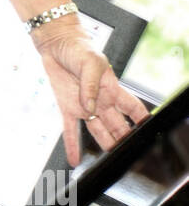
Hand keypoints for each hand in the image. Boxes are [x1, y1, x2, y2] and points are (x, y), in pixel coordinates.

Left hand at [34, 28, 149, 166]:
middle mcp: (100, 101)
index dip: (141, 119)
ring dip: (105, 144)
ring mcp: (84, 106)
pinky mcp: (66, 108)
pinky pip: (70, 130)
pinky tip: (74, 161)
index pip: (131, 108)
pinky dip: (71, 146)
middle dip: (124, 139)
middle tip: (129, 153)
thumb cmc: (79, 49)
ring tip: (112, 161)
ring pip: (98, 131)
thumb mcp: (91, 63)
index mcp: (112, 89)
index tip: (148, 131)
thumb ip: (91, 86)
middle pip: (117, 124)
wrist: (57, 45)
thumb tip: (90, 108)